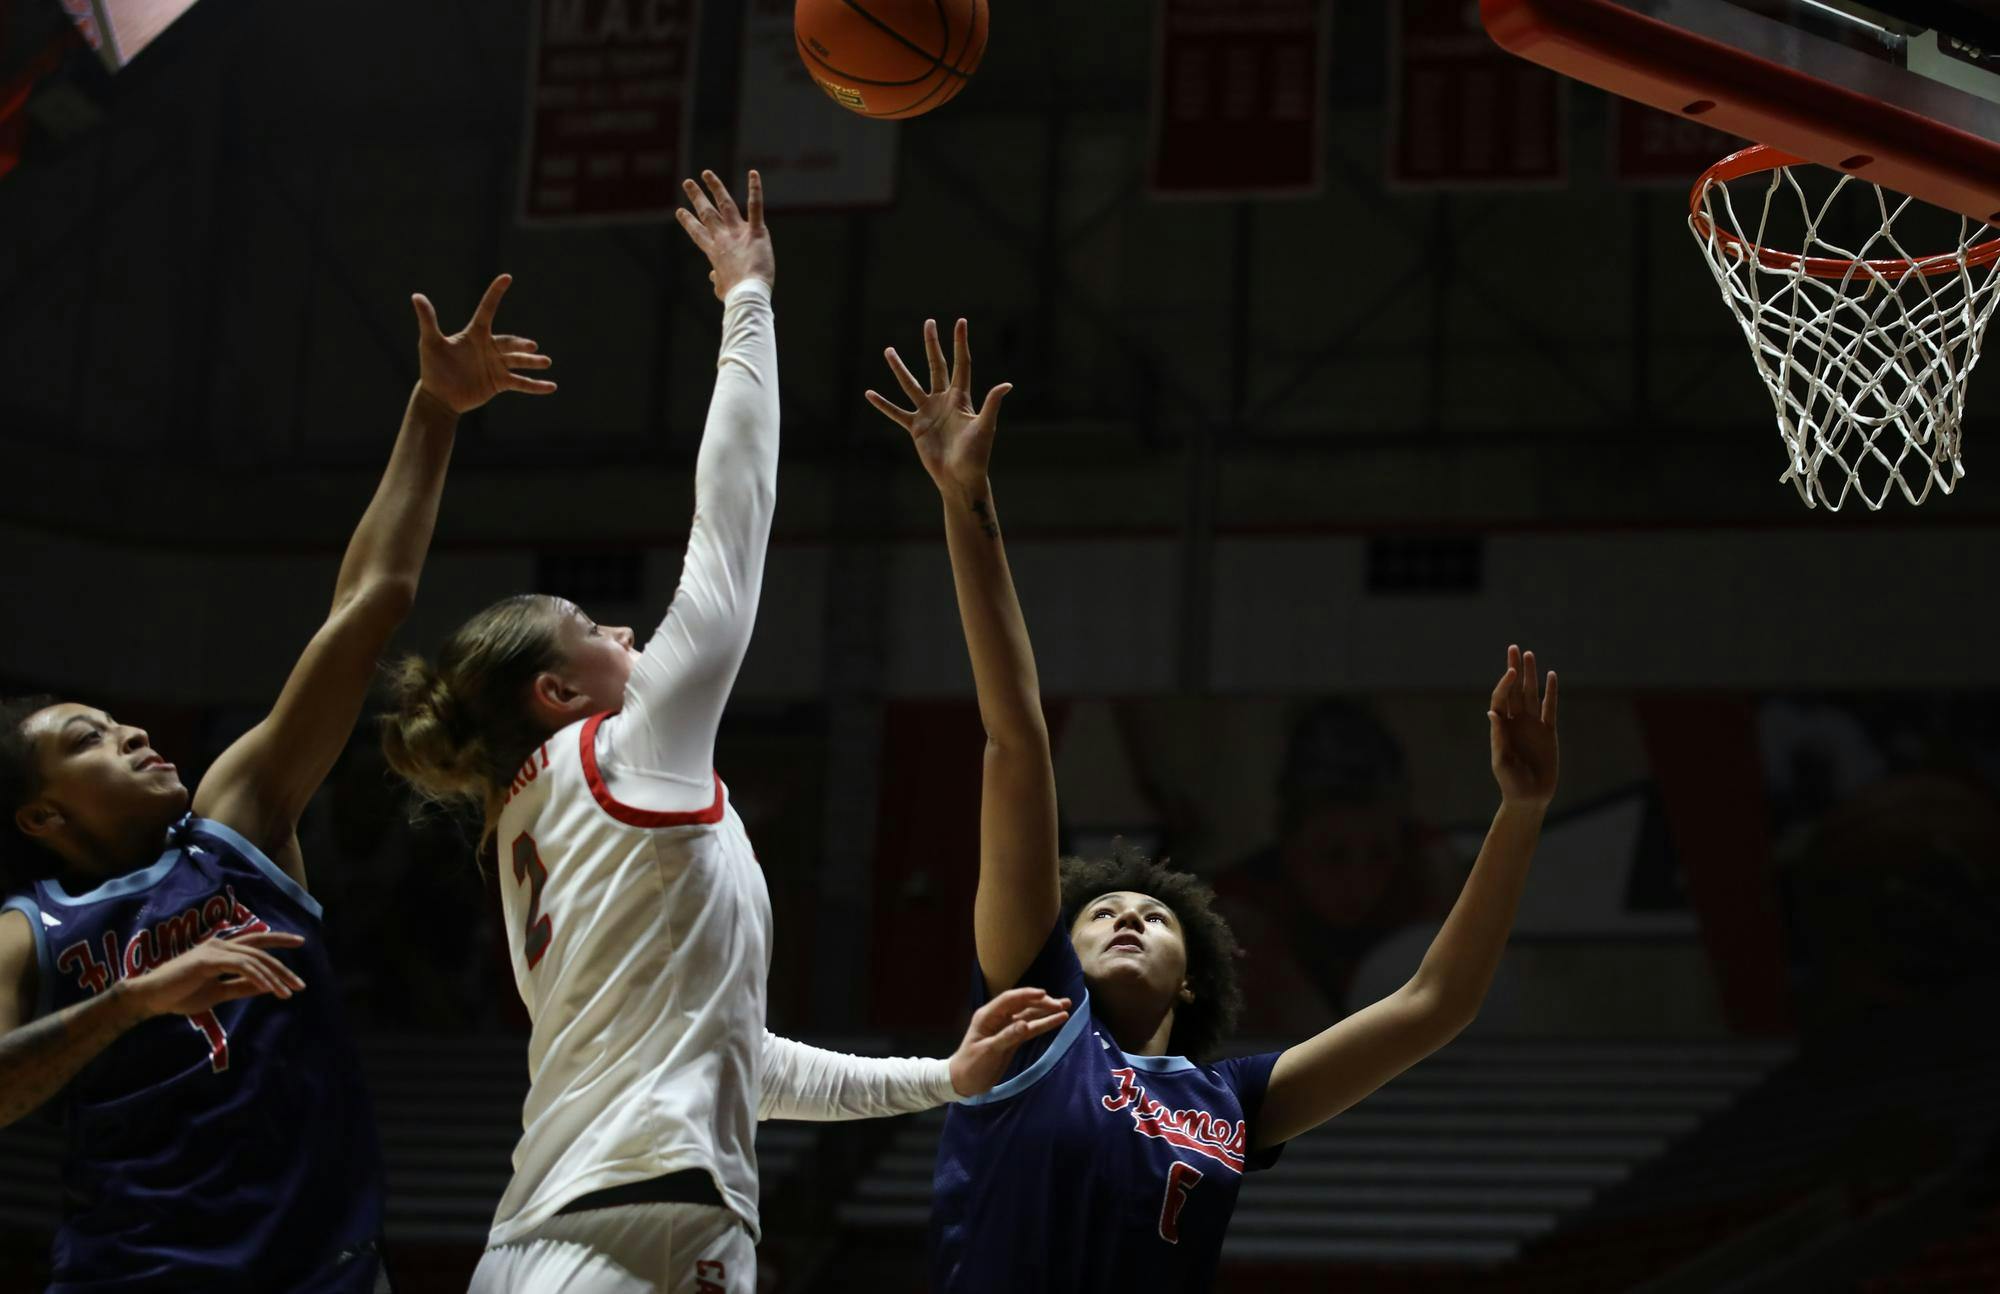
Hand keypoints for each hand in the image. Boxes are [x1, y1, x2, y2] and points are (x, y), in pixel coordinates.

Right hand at [119, 931, 307, 1019]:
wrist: (150, 998)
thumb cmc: (180, 995)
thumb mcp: (217, 992)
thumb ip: (241, 986)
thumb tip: (267, 985)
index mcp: (222, 950)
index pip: (256, 941)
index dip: (279, 940)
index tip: (301, 942)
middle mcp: (220, 944)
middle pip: (260, 951)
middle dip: (283, 968)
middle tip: (300, 984)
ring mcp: (214, 950)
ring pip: (254, 960)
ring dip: (274, 977)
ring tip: (288, 993)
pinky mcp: (207, 960)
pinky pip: (241, 966)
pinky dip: (258, 977)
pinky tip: (270, 988)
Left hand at [411, 274, 556, 413]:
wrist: (438, 397)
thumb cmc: (433, 368)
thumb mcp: (430, 343)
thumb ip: (428, 320)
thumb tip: (416, 295)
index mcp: (474, 335)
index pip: (487, 310)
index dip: (495, 294)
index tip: (506, 277)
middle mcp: (488, 348)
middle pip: (509, 342)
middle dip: (521, 344)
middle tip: (531, 346)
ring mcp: (495, 366)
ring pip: (518, 361)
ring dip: (532, 362)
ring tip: (546, 361)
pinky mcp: (499, 383)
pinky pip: (521, 383)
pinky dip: (536, 385)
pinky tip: (551, 386)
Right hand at [675, 169, 773, 300]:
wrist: (747, 294)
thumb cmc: (735, 295)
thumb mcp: (721, 288)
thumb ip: (717, 280)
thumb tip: (713, 277)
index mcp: (713, 252)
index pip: (697, 233)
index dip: (688, 222)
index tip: (680, 211)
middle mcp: (722, 238)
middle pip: (706, 213)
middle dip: (696, 197)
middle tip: (687, 182)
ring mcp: (738, 233)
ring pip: (725, 204)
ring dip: (715, 187)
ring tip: (706, 173)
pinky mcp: (756, 231)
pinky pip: (755, 206)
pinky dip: (754, 189)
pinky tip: (753, 173)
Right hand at [867, 318, 1012, 492]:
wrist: (960, 478)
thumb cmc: (977, 455)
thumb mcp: (985, 428)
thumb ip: (992, 405)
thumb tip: (1007, 385)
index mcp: (961, 398)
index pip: (961, 364)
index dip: (960, 343)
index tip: (960, 321)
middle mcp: (944, 400)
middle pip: (936, 366)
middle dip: (932, 345)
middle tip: (928, 323)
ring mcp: (928, 412)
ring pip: (911, 384)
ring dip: (899, 368)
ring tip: (888, 350)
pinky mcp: (916, 427)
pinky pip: (896, 412)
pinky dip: (883, 404)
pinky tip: (869, 393)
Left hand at [948, 986, 1071, 1097]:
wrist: (964, 1082)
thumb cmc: (971, 1065)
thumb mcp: (988, 1052)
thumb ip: (1007, 1037)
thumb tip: (1026, 1024)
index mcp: (988, 1016)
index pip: (1009, 999)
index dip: (1027, 995)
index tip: (1045, 994)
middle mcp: (998, 1018)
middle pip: (1023, 1005)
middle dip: (1042, 1003)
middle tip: (1062, 1004)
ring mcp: (1007, 1028)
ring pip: (1029, 1015)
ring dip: (1046, 1011)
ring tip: (1066, 1006)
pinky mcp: (1013, 1039)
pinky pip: (1031, 1029)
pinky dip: (1043, 1024)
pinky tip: (1057, 1020)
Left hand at [1488, 644, 1558, 807]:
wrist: (1529, 797)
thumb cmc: (1510, 783)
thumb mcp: (1501, 762)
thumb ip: (1498, 738)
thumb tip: (1491, 712)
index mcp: (1501, 727)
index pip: (1501, 700)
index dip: (1505, 685)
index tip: (1511, 672)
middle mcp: (1515, 722)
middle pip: (1514, 690)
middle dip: (1514, 670)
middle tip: (1514, 648)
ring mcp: (1532, 725)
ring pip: (1531, 694)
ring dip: (1531, 675)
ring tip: (1530, 654)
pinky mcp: (1548, 731)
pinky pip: (1550, 708)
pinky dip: (1551, 692)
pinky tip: (1551, 676)